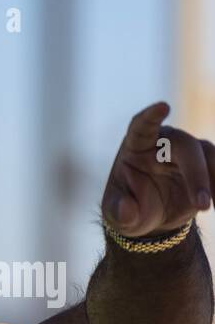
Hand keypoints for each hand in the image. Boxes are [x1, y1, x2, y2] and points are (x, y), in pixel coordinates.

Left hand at [102, 101, 214, 237]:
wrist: (151, 216)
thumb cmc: (129, 209)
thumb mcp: (119, 216)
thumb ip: (120, 212)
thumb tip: (126, 210)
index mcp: (136, 146)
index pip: (142, 126)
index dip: (151, 116)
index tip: (162, 106)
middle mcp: (164, 141)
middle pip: (186, 146)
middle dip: (196, 174)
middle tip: (201, 205)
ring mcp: (187, 149)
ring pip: (208, 154)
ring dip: (212, 180)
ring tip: (206, 208)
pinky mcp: (205, 161)